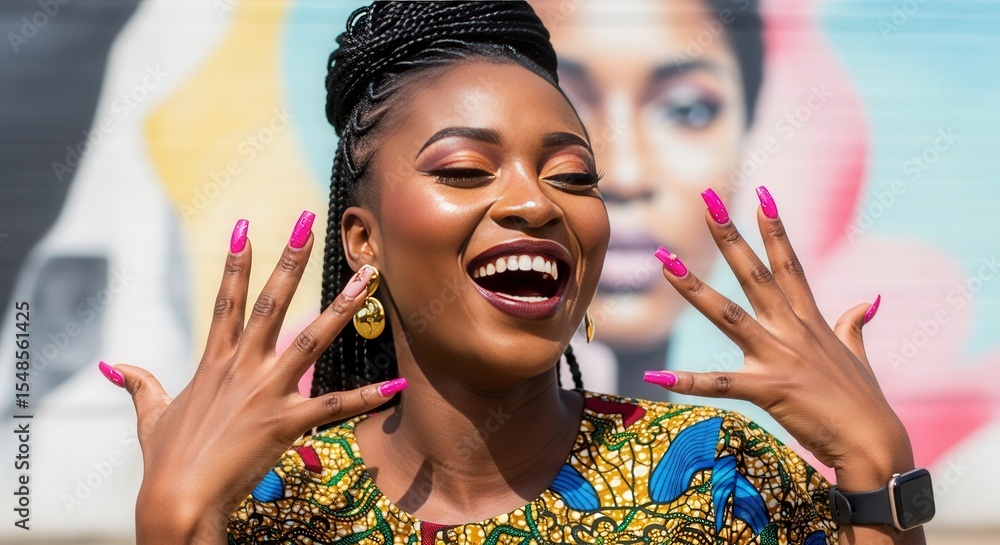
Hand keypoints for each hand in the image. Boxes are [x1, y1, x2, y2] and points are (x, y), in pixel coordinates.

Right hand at [98, 212, 405, 542]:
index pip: (228, 300)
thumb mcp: (151, 416)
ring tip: (365, 276)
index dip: (236, 261)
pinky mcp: (286, 422)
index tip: (244, 225)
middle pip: (272, 302)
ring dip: (342, 306)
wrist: (177, 499)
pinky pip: (335, 406)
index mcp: (215, 361)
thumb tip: (113, 366)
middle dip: (291, 259)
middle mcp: (243, 367)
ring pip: (312, 338)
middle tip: (308, 222)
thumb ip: (139, 385)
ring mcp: (267, 391)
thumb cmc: (166, 460)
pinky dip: (368, 397)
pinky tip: (396, 385)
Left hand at [645, 188, 913, 489]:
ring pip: (727, 315)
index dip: (774, 229)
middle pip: (754, 274)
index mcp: (810, 320)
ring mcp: (778, 356)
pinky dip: (687, 381)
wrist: (874, 443)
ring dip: (693, 288)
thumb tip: (867, 301)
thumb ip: (853, 325)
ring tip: (664, 262)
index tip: (762, 194)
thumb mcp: (856, 354)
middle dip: (729, 236)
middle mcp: (791, 329)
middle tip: (706, 200)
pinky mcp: (768, 388)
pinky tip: (657, 375)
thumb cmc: (862, 401)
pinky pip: (719, 384)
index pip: (788, 264)